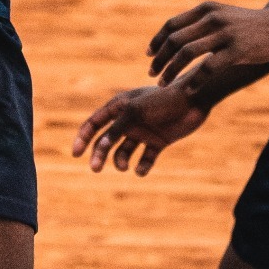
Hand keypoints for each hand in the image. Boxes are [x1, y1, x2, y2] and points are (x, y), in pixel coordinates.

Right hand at [73, 84, 207, 175]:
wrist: (193, 99)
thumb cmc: (162, 100)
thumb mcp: (136, 112)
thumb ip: (118, 129)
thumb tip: (101, 146)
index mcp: (119, 107)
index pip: (95, 123)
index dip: (83, 138)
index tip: (75, 153)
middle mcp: (128, 120)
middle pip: (107, 141)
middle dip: (99, 154)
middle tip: (95, 169)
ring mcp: (143, 131)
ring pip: (123, 151)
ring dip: (120, 161)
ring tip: (124, 166)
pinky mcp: (158, 141)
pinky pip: (145, 158)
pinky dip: (141, 166)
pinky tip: (141, 168)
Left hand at [147, 0, 268, 91]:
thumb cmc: (250, 24)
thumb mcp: (223, 16)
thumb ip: (203, 23)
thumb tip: (181, 38)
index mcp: (205, 9)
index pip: (172, 25)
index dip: (157, 40)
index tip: (149, 54)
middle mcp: (211, 18)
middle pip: (175, 39)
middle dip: (160, 58)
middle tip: (151, 73)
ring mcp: (224, 33)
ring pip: (187, 53)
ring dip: (171, 70)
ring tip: (163, 84)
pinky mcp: (237, 49)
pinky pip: (209, 67)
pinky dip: (196, 80)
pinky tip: (189, 90)